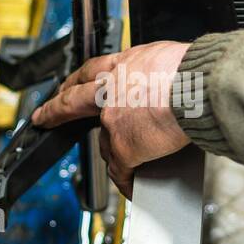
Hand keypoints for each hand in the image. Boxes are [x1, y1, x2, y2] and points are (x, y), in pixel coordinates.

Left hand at [32, 40, 189, 198]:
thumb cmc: (196, 71)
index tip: (66, 86)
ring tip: (125, 163)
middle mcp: (112, 89)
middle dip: (55, 110)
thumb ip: (155, 72)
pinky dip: (127, 180)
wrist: (199, 87)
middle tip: (44, 117)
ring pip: (105, 142)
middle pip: (74, 102)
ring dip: (114, 153)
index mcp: (126, 63)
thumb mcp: (170, 58)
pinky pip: (121, 170)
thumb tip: (163, 82)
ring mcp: (112, 119)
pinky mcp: (123, 146)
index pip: (91, 70)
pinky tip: (131, 186)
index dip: (75, 80)